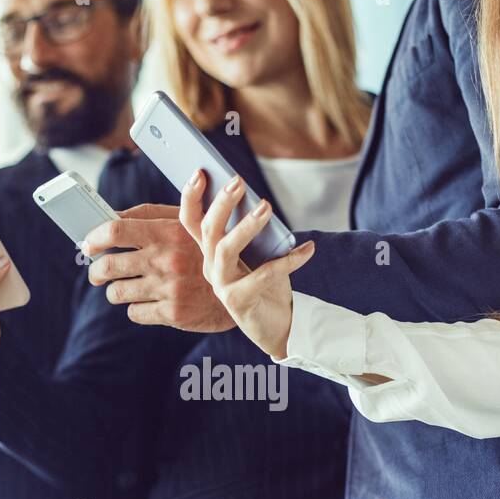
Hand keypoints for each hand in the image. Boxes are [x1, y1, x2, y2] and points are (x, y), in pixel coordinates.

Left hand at [81, 203, 235, 331]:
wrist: (241, 286)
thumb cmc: (206, 249)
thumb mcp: (185, 223)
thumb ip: (148, 215)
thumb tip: (110, 215)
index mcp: (167, 233)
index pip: (116, 231)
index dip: (94, 238)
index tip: (88, 245)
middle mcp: (166, 260)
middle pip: (109, 266)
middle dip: (96, 271)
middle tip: (97, 272)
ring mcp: (169, 289)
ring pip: (117, 292)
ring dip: (114, 290)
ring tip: (123, 287)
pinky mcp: (173, 314)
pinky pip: (134, 313)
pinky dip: (135, 308)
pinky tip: (147, 301)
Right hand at [177, 170, 314, 359]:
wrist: (278, 327)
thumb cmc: (268, 285)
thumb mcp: (260, 253)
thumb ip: (254, 231)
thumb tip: (259, 202)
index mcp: (211, 253)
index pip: (191, 222)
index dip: (190, 197)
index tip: (200, 172)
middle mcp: (211, 267)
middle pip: (207, 231)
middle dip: (221, 203)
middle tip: (238, 181)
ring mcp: (221, 286)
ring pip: (225, 249)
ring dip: (245, 226)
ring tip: (266, 207)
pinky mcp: (239, 302)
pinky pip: (265, 275)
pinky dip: (290, 260)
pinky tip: (309, 249)